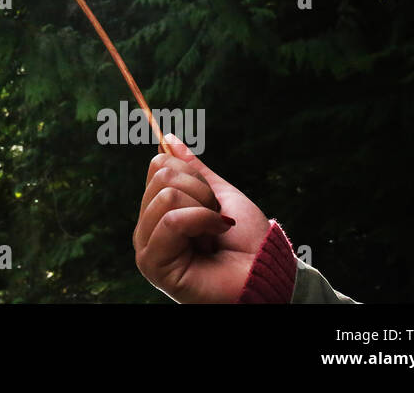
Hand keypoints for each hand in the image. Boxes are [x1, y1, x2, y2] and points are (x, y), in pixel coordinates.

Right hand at [133, 133, 270, 302]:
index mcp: (159, 212)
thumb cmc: (248, 242)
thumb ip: (193, 170)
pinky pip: (171, 221)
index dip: (192, 174)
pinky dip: (201, 222)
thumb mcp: (220, 195)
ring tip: (214, 233)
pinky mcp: (152, 264)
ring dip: (203, 209)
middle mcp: (147, 229)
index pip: (158, 167)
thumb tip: (168, 137)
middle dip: (201, 191)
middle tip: (216, 219)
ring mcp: (146, 247)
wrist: (267, 275)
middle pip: (161, 177)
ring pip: (166, 196)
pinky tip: (211, 240)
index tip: (213, 200)